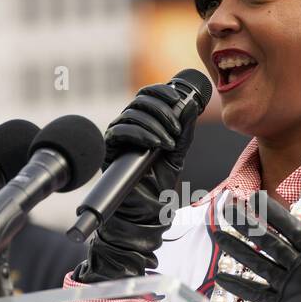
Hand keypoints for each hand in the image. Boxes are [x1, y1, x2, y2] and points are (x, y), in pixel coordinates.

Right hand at [74, 81, 200, 281]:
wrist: (146, 209)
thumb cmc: (160, 183)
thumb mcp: (177, 152)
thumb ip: (184, 130)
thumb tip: (191, 104)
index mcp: (145, 121)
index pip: (148, 95)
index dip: (163, 92)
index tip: (180, 99)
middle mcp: (129, 125)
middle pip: (140, 101)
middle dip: (162, 109)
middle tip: (177, 127)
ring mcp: (118, 136)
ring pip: (132, 114)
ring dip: (154, 124)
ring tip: (169, 142)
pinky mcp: (109, 148)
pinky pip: (121, 131)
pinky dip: (141, 134)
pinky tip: (156, 144)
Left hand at [213, 192, 300, 301]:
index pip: (288, 225)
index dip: (268, 210)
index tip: (252, 197)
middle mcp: (300, 266)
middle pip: (267, 241)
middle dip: (245, 224)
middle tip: (227, 210)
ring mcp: (291, 287)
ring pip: (258, 265)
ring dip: (235, 250)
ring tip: (217, 235)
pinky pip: (258, 295)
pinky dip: (238, 287)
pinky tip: (220, 278)